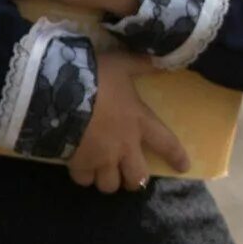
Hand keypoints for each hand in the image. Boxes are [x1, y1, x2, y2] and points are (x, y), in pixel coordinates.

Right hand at [69, 48, 189, 191]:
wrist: (59, 90)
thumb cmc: (95, 76)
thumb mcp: (119, 64)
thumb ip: (139, 64)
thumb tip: (161, 59)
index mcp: (139, 122)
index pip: (167, 144)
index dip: (176, 157)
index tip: (182, 168)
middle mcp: (124, 146)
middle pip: (137, 178)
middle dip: (133, 179)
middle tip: (126, 172)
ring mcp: (101, 158)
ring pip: (110, 184)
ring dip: (108, 179)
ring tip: (101, 171)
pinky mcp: (79, 162)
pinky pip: (84, 179)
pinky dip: (83, 175)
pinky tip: (79, 166)